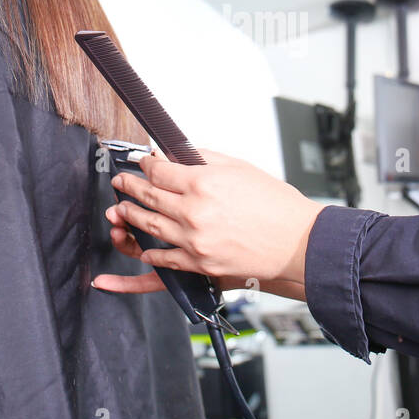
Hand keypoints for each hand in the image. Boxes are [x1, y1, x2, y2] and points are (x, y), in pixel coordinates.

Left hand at [90, 147, 324, 299]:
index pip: (159, 171)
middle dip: (129, 187)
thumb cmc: (276, 205)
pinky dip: (149, 251)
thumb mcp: (240, 168)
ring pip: (149, 226)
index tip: (141, 162)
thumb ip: (203, 159)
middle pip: (148, 196)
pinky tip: (142, 245)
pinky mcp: (200, 264)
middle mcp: (193, 212)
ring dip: (130, 215)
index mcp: (203, 183)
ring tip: (121, 209)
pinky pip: (163, 258)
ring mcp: (194, 241)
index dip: (145, 164)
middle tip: (120, 181)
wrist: (298, 243)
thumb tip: (176, 155)